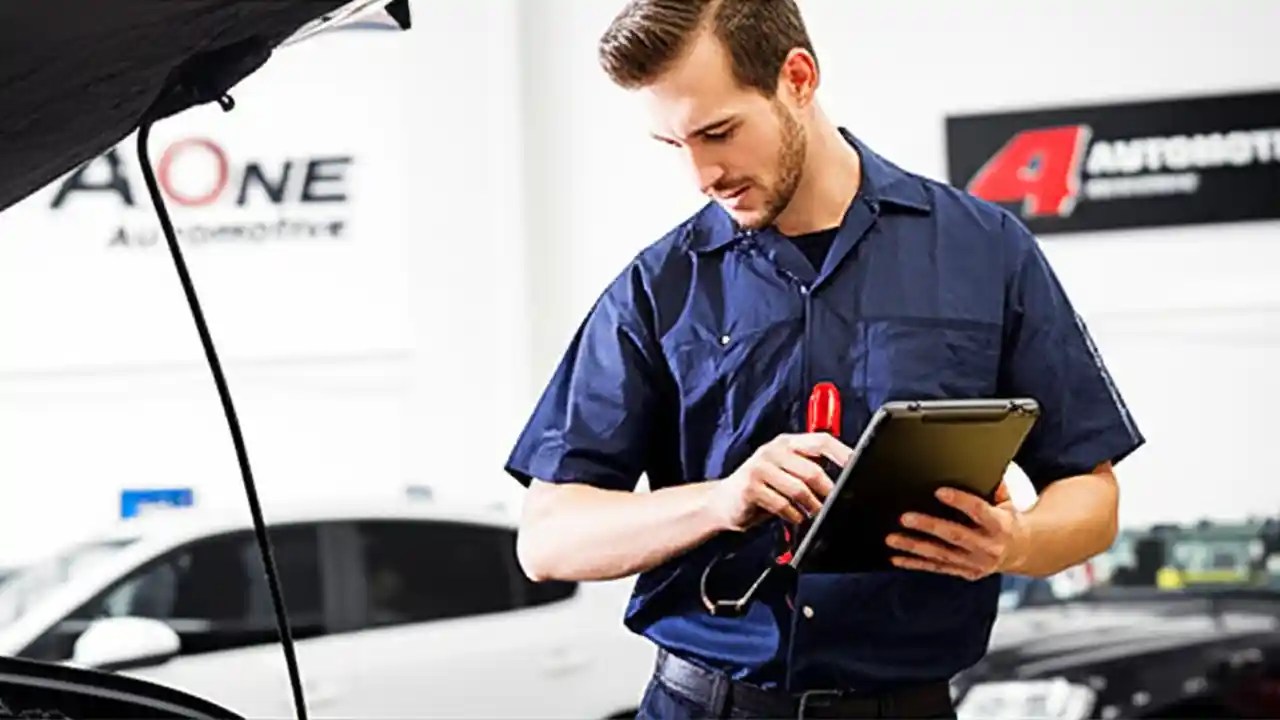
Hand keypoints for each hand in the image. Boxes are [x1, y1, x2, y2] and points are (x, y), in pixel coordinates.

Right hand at [707, 433, 853, 531]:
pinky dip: (792, 516)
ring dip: (811, 507)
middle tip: (834, 505)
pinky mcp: (750, 487)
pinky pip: (781, 504)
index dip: (842, 453)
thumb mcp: (785, 472)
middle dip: (828, 492)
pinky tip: (793, 518)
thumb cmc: (761, 488)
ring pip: (798, 489)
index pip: (821, 441)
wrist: (722, 502)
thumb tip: (844, 480)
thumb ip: (808, 469)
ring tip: (814, 515)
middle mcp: (773, 451)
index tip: (859, 466)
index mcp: (787, 443)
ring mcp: (760, 468)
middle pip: (812, 470)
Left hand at [885, 485, 1028, 580]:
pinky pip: (936, 567)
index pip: (979, 511)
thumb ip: (996, 485)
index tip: (939, 491)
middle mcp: (988, 547)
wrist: (1023, 550)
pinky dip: (914, 563)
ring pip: (941, 554)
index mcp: (1000, 524)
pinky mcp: (964, 571)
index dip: (960, 501)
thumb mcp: (1009, 500)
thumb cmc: (1007, 518)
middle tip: (905, 517)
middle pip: (955, 535)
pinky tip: (896, 558)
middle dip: (929, 526)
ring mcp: (975, 562)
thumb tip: (983, 466)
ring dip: (914, 546)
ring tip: (892, 538)